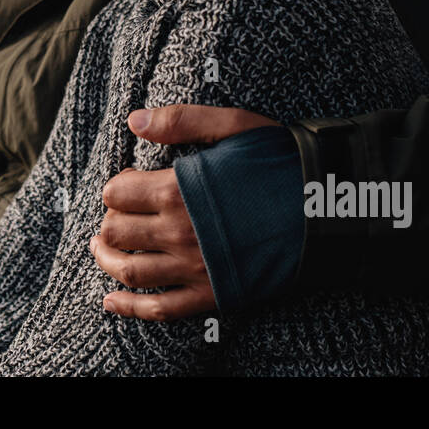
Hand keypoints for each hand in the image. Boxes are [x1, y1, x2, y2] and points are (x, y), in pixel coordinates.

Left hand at [91, 104, 280, 320]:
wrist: (326, 209)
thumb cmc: (281, 163)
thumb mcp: (234, 126)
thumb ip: (182, 120)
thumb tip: (134, 121)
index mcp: (179, 190)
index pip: (119, 193)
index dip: (117, 186)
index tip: (127, 184)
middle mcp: (179, 231)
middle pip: (118, 232)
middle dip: (109, 222)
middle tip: (114, 217)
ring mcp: (194, 267)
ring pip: (130, 270)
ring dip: (107, 261)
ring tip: (101, 250)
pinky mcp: (212, 294)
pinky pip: (160, 308)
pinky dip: (129, 307)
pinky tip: (111, 301)